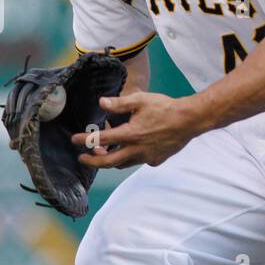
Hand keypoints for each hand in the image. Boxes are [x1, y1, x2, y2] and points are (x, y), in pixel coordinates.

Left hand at [71, 92, 205, 168]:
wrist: (190, 120)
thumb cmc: (165, 108)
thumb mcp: (140, 100)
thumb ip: (119, 103)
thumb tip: (101, 102)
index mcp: (130, 134)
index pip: (101, 140)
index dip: (85, 140)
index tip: (74, 140)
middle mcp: (136, 150)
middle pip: (108, 162)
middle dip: (92, 161)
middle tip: (82, 158)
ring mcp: (147, 157)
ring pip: (123, 164)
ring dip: (110, 160)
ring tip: (104, 152)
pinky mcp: (156, 160)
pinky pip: (139, 161)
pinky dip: (131, 157)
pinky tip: (132, 149)